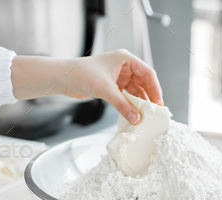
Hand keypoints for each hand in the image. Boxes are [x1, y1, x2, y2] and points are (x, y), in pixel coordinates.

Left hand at [11, 49, 162, 124]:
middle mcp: (123, 66)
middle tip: (155, 112)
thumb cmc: (81, 74)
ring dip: (140, 102)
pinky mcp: (111, 86)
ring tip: (145, 115)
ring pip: (135, 90)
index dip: (155, 88)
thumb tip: (136, 119)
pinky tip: (134, 113)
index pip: (147, 73)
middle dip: (149, 96)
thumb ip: (122, 105)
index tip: (159, 103)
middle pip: (143, 82)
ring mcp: (117, 76)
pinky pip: (126, 96)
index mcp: (125, 59)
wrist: (63, 78)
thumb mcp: (106, 90)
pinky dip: (130, 104)